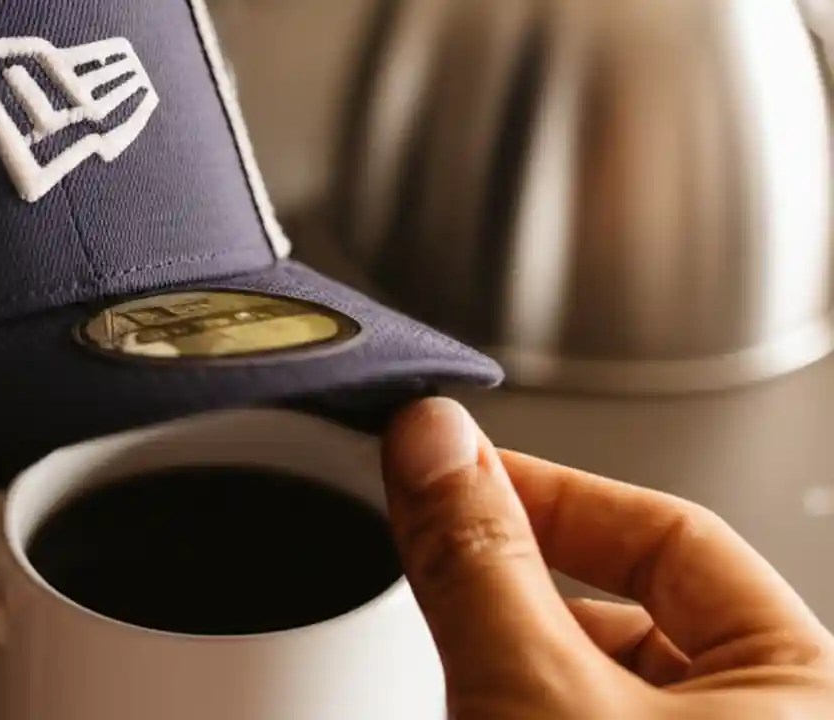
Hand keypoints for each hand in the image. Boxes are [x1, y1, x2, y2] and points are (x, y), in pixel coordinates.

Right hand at [380, 398, 833, 718]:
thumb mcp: (535, 696)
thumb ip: (479, 561)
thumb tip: (434, 444)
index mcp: (815, 690)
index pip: (674, 535)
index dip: (552, 494)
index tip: (459, 473)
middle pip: (632, 610)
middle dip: (522, 596)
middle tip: (443, 581)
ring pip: (600, 682)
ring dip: (516, 665)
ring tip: (468, 694)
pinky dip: (522, 713)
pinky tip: (481, 719)